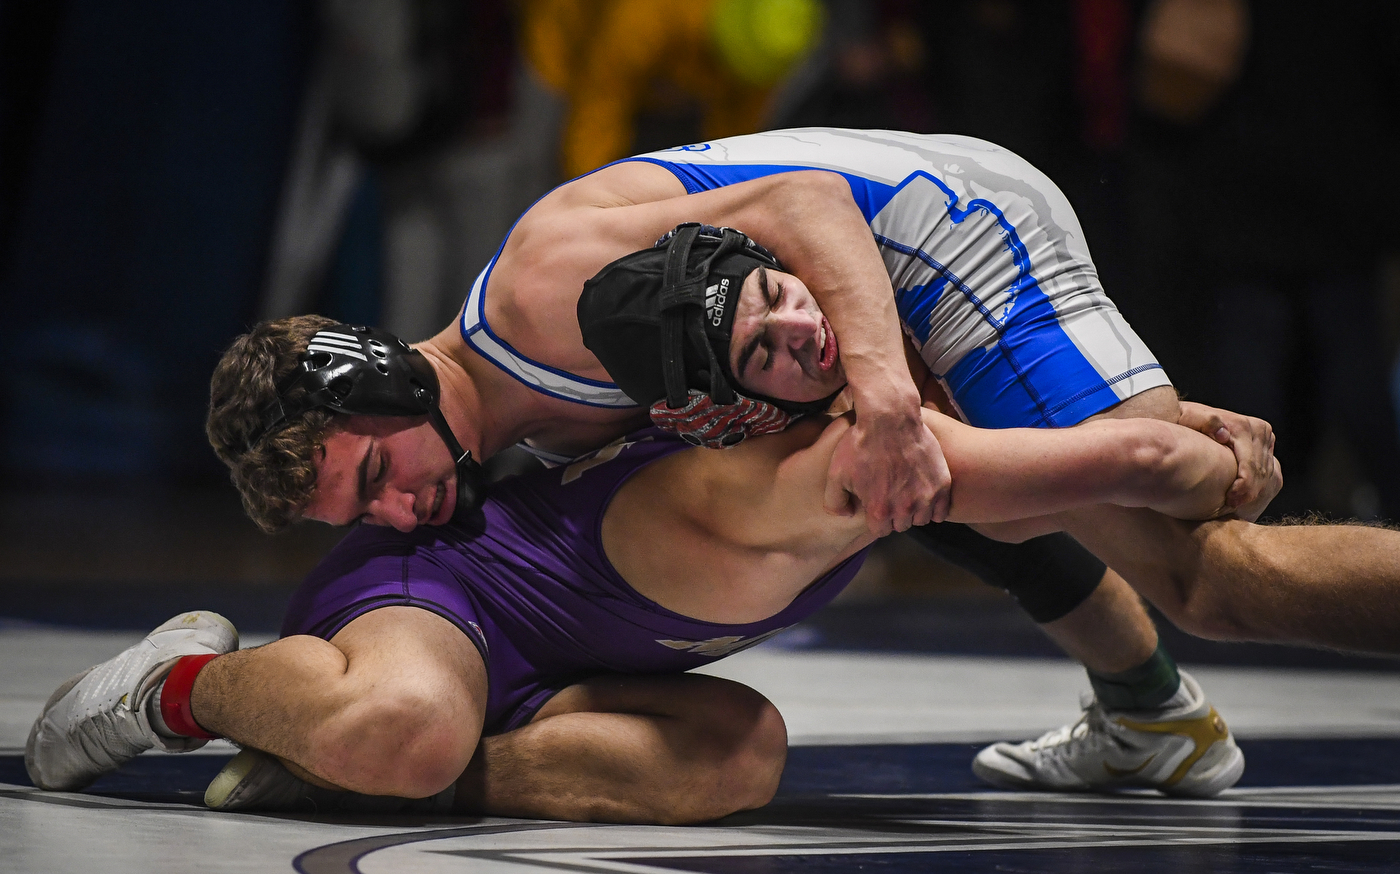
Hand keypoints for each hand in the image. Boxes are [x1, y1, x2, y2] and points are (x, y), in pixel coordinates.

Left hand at [824, 404, 950, 535]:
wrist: (889, 418)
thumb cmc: (860, 444)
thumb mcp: (836, 473)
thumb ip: (835, 501)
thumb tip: (846, 514)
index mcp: (879, 510)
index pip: (880, 530)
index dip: (877, 517)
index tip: (877, 504)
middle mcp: (905, 509)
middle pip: (901, 525)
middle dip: (895, 514)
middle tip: (892, 495)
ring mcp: (926, 497)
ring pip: (921, 519)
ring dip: (915, 511)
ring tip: (908, 494)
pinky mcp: (942, 485)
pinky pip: (941, 511)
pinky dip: (934, 506)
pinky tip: (925, 494)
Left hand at [1178, 401, 1282, 520]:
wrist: (1190, 416)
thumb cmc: (1184, 421)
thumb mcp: (1188, 418)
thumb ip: (1204, 422)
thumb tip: (1222, 434)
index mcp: (1242, 426)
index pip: (1250, 464)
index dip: (1243, 486)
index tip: (1230, 501)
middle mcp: (1258, 430)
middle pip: (1261, 470)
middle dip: (1249, 493)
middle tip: (1233, 508)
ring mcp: (1264, 437)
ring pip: (1267, 472)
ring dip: (1255, 492)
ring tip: (1237, 506)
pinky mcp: (1265, 444)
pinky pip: (1268, 470)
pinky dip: (1258, 485)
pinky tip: (1243, 497)